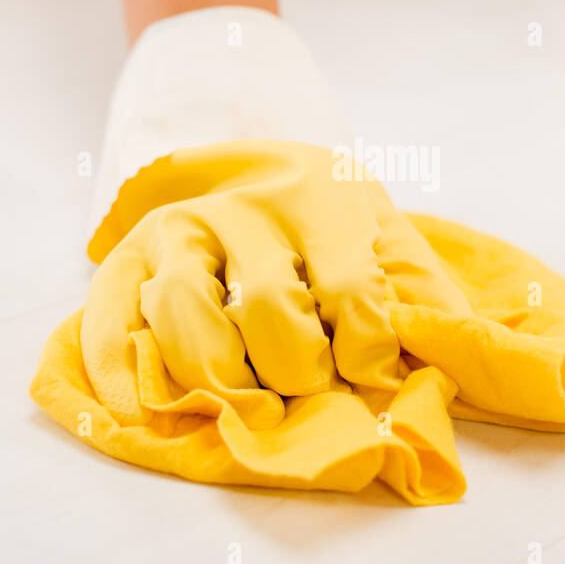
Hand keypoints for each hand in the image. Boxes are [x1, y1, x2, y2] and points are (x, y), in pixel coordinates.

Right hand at [79, 140, 471, 427]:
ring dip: (218, 374)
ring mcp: (180, 228)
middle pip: (268, 305)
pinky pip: (109, 311)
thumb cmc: (336, 224)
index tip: (369, 377)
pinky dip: (116, 366)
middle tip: (306, 390)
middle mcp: (247, 209)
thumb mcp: (391, 241)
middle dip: (296, 370)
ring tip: (245, 402)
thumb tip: (454, 371)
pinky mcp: (129, 253)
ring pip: (184, 305)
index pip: (349, 290)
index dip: (365, 352)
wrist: (257, 156)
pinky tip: (141, 407)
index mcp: (324, 203)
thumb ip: (425, 300)